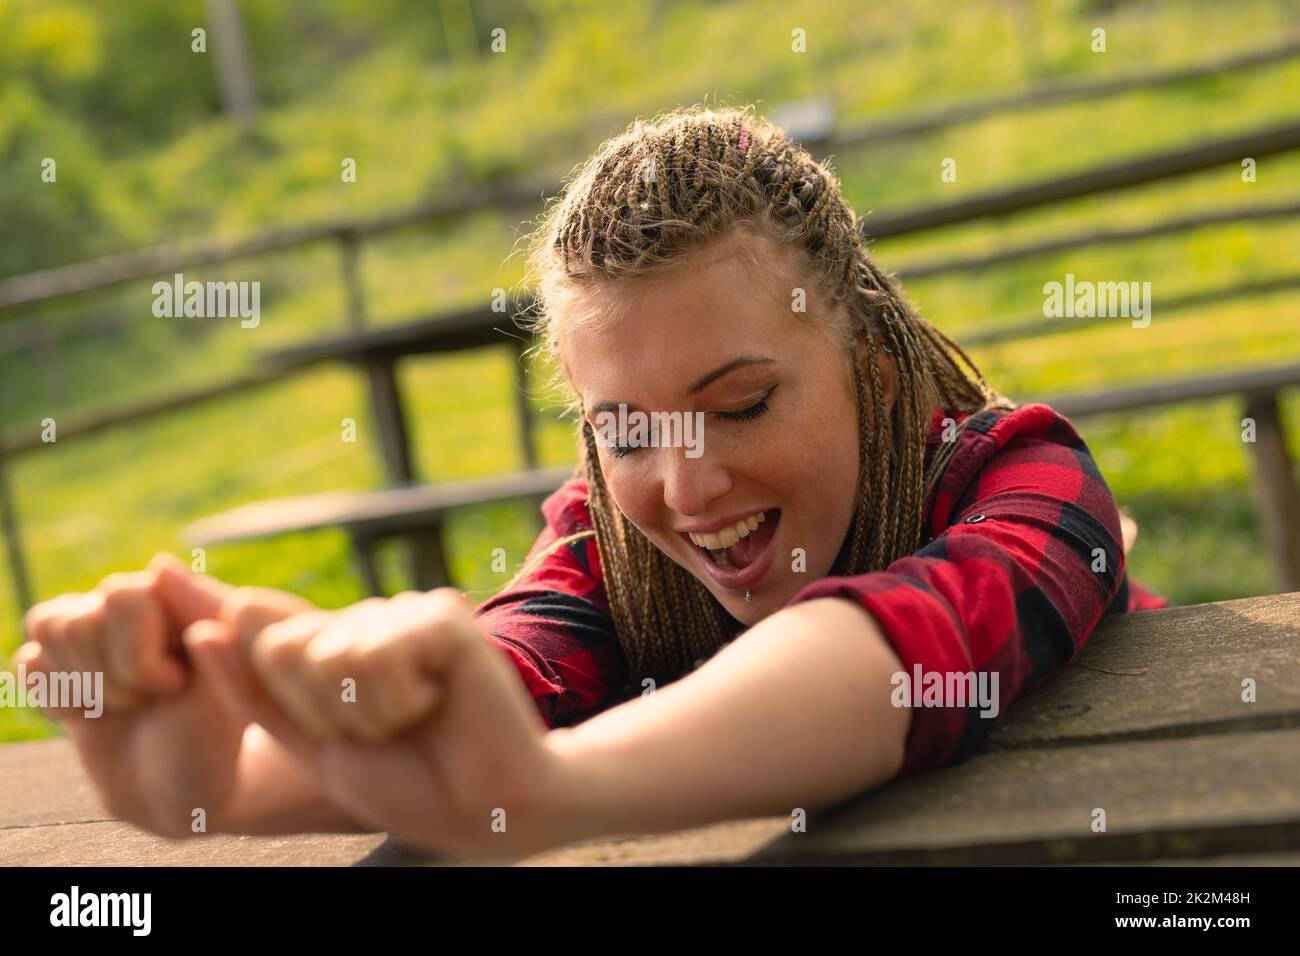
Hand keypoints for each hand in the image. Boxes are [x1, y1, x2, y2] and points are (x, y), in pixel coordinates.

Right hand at [15, 553, 313, 837]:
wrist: (179, 791)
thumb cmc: (211, 740)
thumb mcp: (224, 685)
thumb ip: (201, 621)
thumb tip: (159, 565)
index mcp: (184, 596)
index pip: (122, 595)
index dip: (138, 656)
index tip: (175, 687)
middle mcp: (143, 599)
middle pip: (80, 616)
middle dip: (111, 674)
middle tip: (148, 699)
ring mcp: (103, 626)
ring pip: (50, 626)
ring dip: (86, 684)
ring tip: (128, 703)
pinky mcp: (67, 659)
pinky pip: (29, 660)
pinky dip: (57, 698)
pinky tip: (95, 712)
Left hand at [232, 589, 563, 858]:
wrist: (483, 805)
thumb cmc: (404, 780)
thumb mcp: (309, 741)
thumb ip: (254, 687)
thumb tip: (201, 629)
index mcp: (341, 638)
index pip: (268, 646)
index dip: (299, 708)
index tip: (349, 735)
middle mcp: (374, 615)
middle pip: (290, 647)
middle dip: (327, 710)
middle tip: (384, 729)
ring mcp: (409, 610)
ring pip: (333, 655)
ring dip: (368, 713)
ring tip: (414, 718)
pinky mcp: (444, 617)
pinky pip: (378, 655)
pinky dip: (400, 701)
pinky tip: (439, 702)